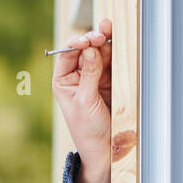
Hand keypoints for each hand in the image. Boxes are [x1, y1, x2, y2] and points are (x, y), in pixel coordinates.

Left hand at [51, 16, 111, 182]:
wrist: (104, 151)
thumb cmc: (88, 130)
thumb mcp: (86, 101)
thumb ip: (89, 74)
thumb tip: (90, 48)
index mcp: (63, 81)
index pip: (67, 54)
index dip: (77, 43)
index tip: (88, 40)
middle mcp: (77, 76)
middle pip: (85, 49)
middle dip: (93, 39)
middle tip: (103, 33)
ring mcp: (95, 77)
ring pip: (100, 52)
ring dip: (106, 41)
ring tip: (112, 31)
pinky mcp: (110, 81)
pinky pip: (113, 62)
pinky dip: (116, 52)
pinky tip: (119, 41)